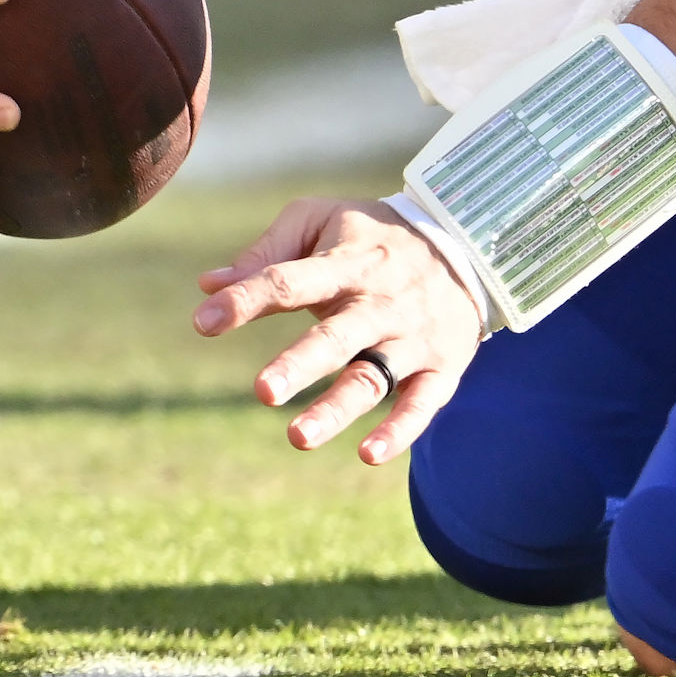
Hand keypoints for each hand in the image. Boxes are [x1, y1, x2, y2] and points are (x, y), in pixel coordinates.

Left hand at [195, 197, 483, 463]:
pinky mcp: (442, 366)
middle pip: (338, 335)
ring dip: (338, 407)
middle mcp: (381, 301)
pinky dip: (400, 430)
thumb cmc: (375, 237)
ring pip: (374, 375)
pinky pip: (422, 402)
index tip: (202, 321)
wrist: (473, 245)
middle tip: (263, 391)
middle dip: (302, 363)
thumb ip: (267, 253)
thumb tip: (207, 284)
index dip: (247, 299)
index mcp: (348, 263)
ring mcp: (414, 336)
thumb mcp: (325, 222)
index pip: (291, 280)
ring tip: (298, 438)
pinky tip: (368, 455)